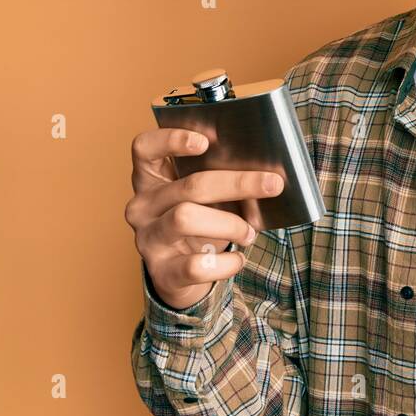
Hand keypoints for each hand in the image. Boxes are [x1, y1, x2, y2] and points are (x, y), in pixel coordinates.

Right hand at [125, 128, 284, 309]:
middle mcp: (142, 206)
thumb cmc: (201, 223)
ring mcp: (147, 239)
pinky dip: (226, 262)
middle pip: (189, 185)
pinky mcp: (161, 272)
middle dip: (238, 183)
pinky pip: (195, 265)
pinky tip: (238, 259)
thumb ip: (224, 180)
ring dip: (230, 224)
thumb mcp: (207, 198)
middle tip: (273, 184)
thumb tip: (268, 176)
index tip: (206, 141)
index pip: (145, 148)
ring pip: (186, 219)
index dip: (171, 139)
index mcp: (151, 178)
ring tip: (249, 232)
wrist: (183, 276)